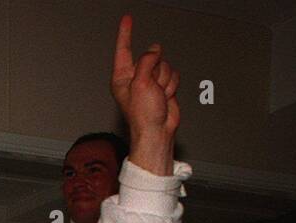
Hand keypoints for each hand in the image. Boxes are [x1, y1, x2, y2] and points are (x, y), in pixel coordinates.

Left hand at [110, 15, 178, 174]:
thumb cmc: (143, 114)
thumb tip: (154, 49)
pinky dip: (172, 85)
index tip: (127, 18)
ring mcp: (150, 82)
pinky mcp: (163, 86)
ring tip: (158, 96)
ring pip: (165, 65)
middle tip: (152, 89)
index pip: (124, 50)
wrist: (157, 131)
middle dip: (156, 71)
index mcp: (122, 77)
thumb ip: (147, 61)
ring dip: (165, 81)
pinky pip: (173, 74)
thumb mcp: (141, 83)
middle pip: (152, 57)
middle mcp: (135, 78)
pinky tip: (165, 98)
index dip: (126, 33)